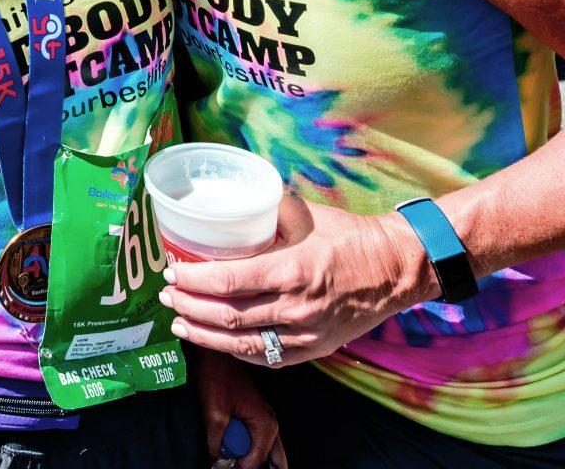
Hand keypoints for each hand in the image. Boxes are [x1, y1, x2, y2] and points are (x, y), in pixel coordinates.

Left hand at [161, 191, 433, 369]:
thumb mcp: (304, 216)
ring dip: (205, 334)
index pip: (228, 282)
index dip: (193, 281)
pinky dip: (236, 351)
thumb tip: (226, 206)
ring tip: (180, 322)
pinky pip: (267, 358)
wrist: (396, 268)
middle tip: (167, 296)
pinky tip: (216, 341)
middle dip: (189, 307)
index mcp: (292, 270)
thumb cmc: (350, 236)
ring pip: (242, 344)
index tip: (172, 272)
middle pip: (228, 316)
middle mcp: (296, 308)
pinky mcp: (314, 349)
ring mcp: (306, 334)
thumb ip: (265, 216)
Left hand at [195, 351, 286, 468]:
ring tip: (230, 455)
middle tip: (233, 464)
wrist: (213, 352)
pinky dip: (245, 444)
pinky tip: (232, 444)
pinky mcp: (254, 412)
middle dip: (251, 464)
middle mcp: (270, 422)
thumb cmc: (216, 374)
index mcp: (265, 424)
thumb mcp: (214, 412)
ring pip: (262, 449)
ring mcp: (264, 417)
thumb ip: (217, 442)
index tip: (224, 466)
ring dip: (247, 455)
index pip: (257, 462)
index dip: (239, 468)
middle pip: (269, 459)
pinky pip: (255, 438)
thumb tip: (216, 461)